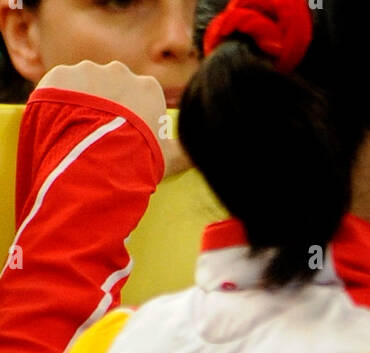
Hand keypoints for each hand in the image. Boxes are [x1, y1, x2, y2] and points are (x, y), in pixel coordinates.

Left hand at [36, 61, 174, 178]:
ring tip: (81, 134)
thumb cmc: (138, 158)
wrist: (97, 156)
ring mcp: (88, 70)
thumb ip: (186, 152)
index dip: (137, 119)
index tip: (130, 138)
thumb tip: (202, 154)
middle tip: (103, 137)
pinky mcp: (61, 75)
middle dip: (109, 108)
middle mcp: (120, 71)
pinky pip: (61, 88)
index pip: (142, 98)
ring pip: (86, 86)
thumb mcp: (170, 159)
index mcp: (147, 88)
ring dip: (83, 104)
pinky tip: (63, 126)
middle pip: (113, 87)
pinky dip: (61, 104)